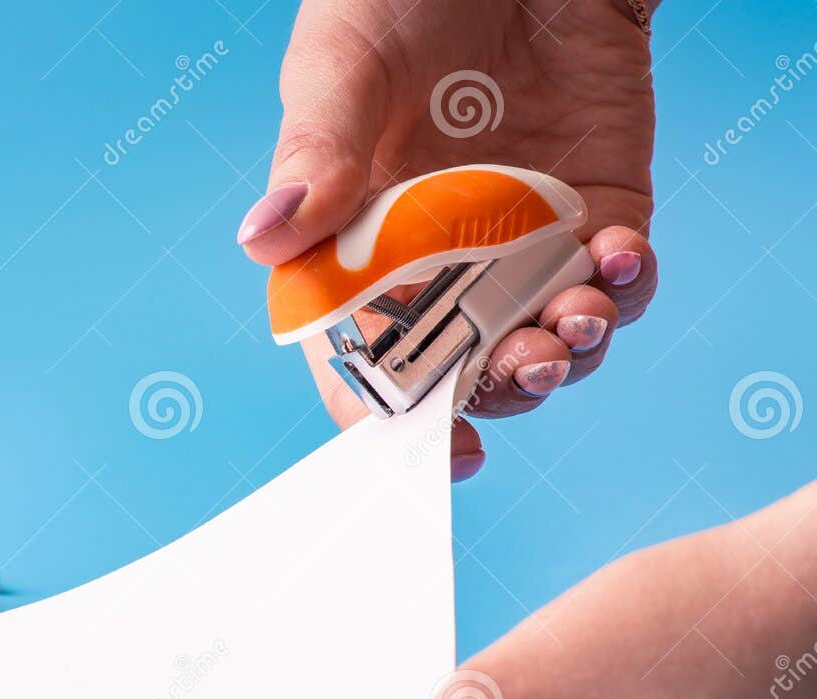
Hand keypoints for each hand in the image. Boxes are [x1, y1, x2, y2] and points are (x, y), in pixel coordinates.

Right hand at [242, 0, 660, 480]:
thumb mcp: (342, 63)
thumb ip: (315, 153)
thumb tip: (261, 241)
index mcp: (356, 246)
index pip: (363, 355)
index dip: (393, 415)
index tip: (440, 449)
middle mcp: (438, 261)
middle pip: (463, 368)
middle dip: (501, 389)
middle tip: (527, 365)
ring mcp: (522, 243)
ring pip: (545, 341)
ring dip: (567, 353)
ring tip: (579, 320)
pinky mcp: (598, 211)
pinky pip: (616, 281)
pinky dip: (625, 288)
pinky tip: (619, 255)